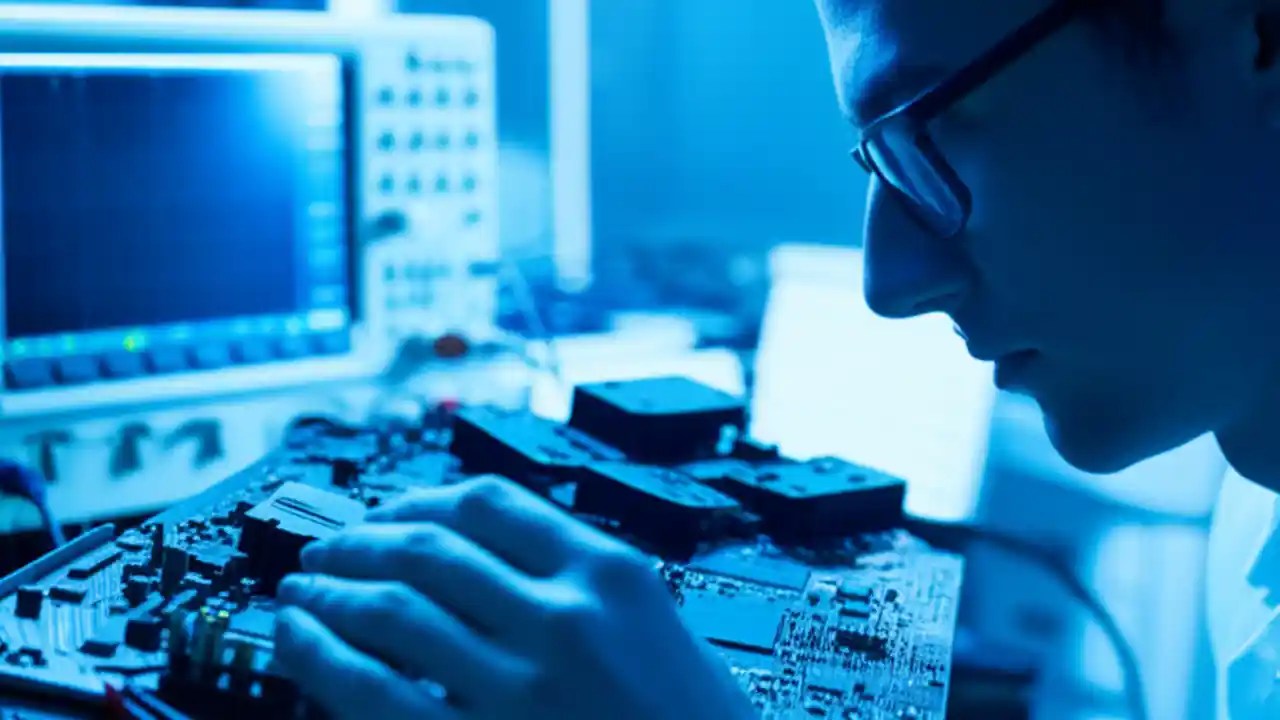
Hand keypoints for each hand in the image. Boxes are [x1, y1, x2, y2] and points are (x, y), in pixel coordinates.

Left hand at [271, 476, 757, 719]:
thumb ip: (583, 586)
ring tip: (298, 591)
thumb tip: (483, 565)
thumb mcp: (659, 629)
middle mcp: (563, 616)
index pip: (488, 502)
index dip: (414, 501)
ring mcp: (520, 685)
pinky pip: (376, 690)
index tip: (386, 512)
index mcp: (611, 573)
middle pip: (428, 548)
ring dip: (327, 594)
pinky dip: (322, 658)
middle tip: (323, 548)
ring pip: (392, 610)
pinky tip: (300, 644)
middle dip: (357, 542)